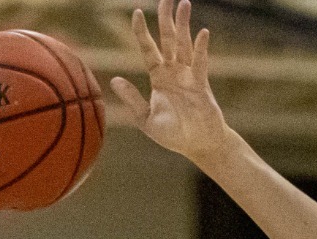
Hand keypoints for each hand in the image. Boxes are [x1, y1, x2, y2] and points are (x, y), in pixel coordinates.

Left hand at [111, 0, 231, 164]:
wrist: (198, 146)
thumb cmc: (173, 135)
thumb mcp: (145, 119)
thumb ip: (132, 99)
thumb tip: (114, 79)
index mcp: (158, 78)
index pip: (148, 49)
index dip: (142, 31)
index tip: (137, 12)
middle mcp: (173, 72)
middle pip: (168, 40)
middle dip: (166, 19)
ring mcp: (188, 75)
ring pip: (184, 45)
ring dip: (184, 25)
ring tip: (184, 3)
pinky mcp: (202, 83)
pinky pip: (200, 62)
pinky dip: (201, 48)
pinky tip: (202, 32)